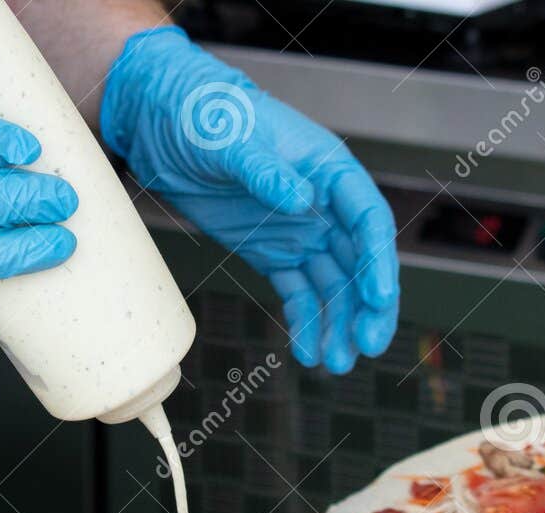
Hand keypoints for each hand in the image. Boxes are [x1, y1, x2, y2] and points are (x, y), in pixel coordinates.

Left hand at [101, 28, 398, 373]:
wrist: (166, 123)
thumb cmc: (206, 117)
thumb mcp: (231, 140)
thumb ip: (265, 170)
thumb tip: (301, 200)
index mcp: (329, 170)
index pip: (367, 221)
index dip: (378, 261)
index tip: (377, 298)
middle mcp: (324, 206)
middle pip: (360, 263)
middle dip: (368, 307)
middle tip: (368, 346)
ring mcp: (301, 232)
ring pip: (334, 286)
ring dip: (339, 325)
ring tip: (336, 364)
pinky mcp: (274, 253)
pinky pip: (300, 294)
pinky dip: (307, 322)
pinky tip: (309, 352)